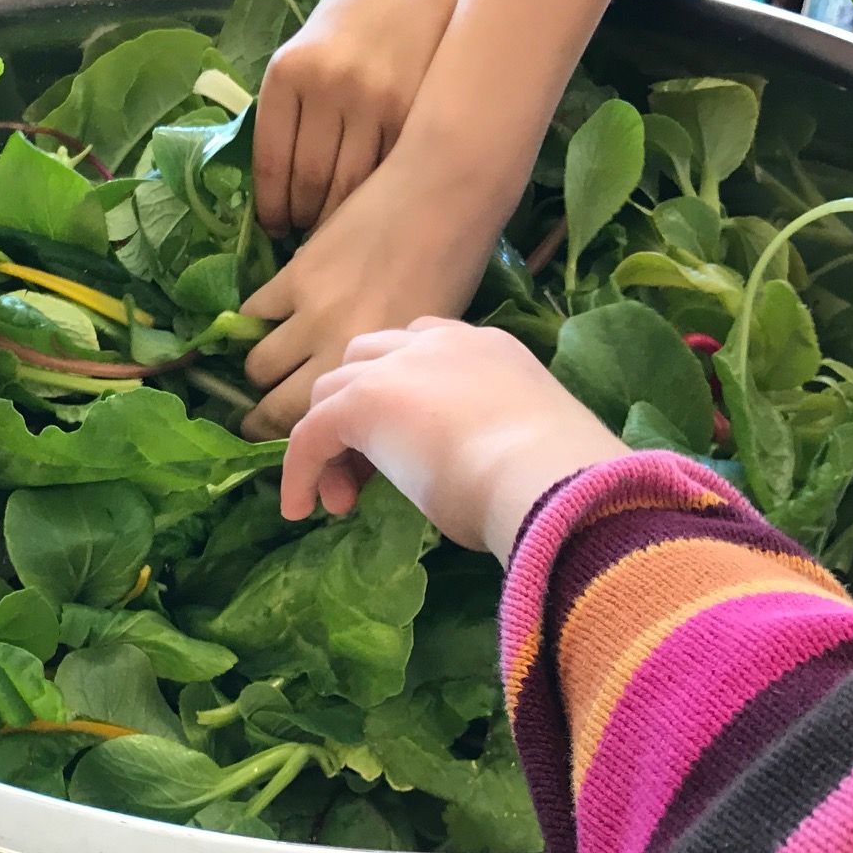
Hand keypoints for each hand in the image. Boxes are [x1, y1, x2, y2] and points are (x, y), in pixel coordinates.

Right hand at [240, 145, 507, 436]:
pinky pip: (253, 313)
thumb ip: (387, 380)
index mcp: (379, 376)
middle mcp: (340, 352)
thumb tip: (357, 407)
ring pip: (259, 365)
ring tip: (270, 370)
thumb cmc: (455, 268)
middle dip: (264, 422)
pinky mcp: (296, 274)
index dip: (300, 445)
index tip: (291, 449)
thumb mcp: (427, 344)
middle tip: (259, 423)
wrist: (444, 193)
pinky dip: (254, 323)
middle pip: (277, 406)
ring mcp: (312, 313)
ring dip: (262, 373)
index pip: (320, 428)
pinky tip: (264, 323)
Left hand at [253, 0, 473, 234]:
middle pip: (309, 183)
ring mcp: (375, 101)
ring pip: (349, 189)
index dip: (271, 208)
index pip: (271, 162)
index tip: (275, 228)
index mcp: (289, 71)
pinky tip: (374, 215)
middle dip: (304, 221)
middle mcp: (328, 85)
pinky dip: (377, 205)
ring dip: (339, 222)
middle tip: (307, 238)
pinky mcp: (415, 115)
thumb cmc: (364, 14)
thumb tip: (276, 177)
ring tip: (338, 234)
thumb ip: (291, 100)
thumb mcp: (309, 42)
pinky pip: (387, 177)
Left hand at [280, 319, 627, 560]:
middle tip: (372, 477)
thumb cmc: (551, 479)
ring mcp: (399, 366)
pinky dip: (301, 469)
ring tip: (343, 500)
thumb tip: (463, 472)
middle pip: (369, 359)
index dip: (404, 396)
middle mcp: (440, 343)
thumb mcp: (517, 445)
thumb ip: (484, 439)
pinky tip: (301, 509)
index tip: (410, 450)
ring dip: (331, 440)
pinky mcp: (362, 402)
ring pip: (334, 387)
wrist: (549, 479)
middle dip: (361, 412)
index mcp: (488, 350)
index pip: (424, 351)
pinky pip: (310, 431)